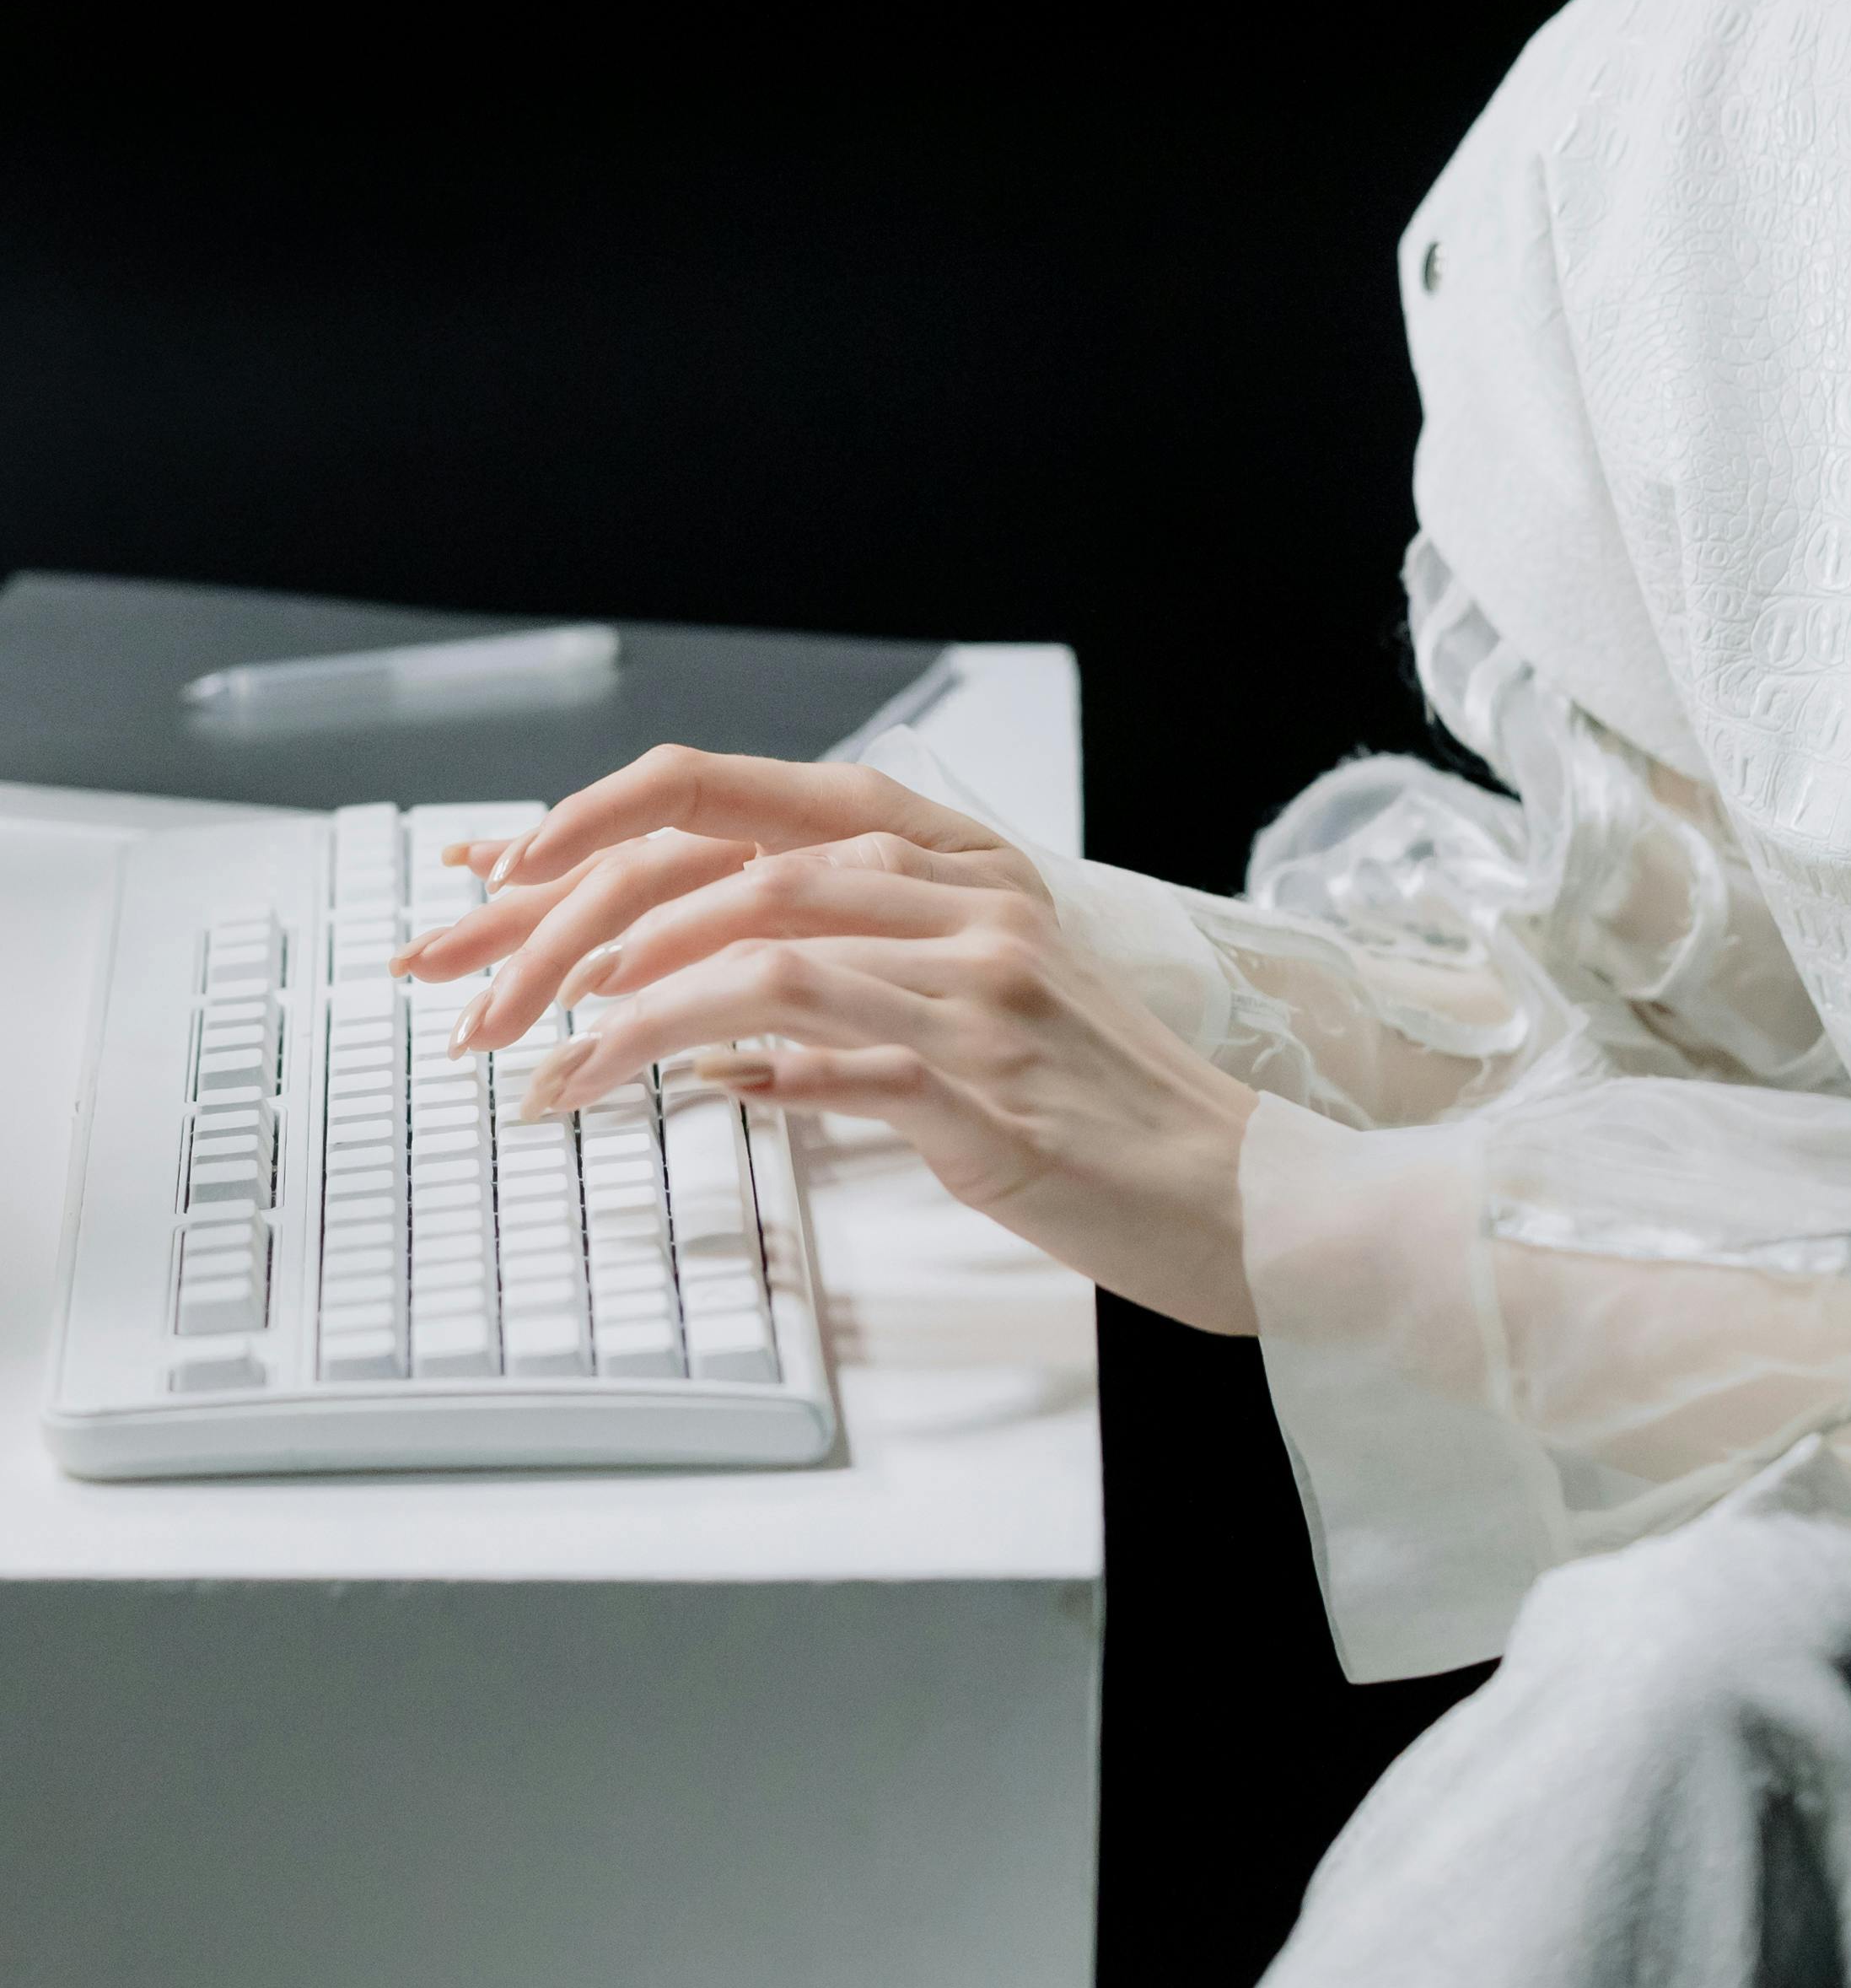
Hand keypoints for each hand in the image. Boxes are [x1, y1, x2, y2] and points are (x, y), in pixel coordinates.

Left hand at [391, 745, 1257, 1331]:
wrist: (1244, 1193)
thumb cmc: (1105, 1109)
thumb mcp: (978, 1018)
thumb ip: (848, 1002)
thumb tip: (712, 1041)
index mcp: (950, 859)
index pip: (731, 795)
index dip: (592, 824)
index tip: (487, 879)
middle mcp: (960, 895)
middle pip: (717, 863)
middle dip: (563, 924)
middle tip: (470, 994)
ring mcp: (974, 983)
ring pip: (751, 944)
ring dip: (613, 1006)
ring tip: (535, 1066)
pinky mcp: (980, 1082)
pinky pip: (812, 1047)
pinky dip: (704, 1062)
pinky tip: (639, 1095)